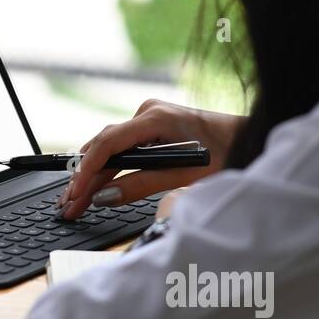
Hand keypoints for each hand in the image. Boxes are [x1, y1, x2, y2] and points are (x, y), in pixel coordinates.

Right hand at [59, 100, 242, 219]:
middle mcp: (147, 113)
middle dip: (84, 178)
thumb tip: (105, 197)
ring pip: (110, 147)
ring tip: (75, 200)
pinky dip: (108, 167)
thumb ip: (142, 185)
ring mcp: (149, 117)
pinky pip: (122, 147)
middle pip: (104, 147)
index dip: (86, 171)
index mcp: (156, 118)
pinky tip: (94, 185)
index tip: (75, 194)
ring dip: (93, 174)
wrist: (249, 136)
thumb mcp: (186, 175)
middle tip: (68, 205)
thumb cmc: (227, 152)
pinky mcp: (152, 126)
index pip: (108, 144)